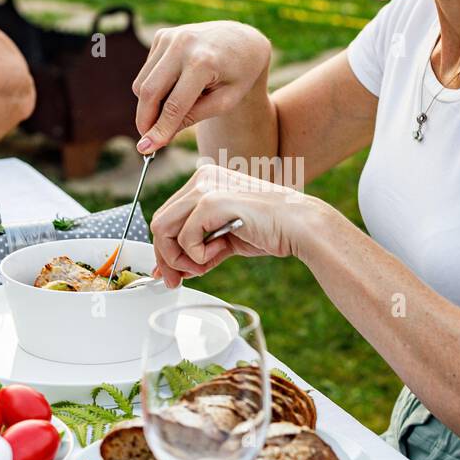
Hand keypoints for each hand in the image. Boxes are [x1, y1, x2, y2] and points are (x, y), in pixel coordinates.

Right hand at [131, 21, 270, 151]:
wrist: (243, 40)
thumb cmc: (238, 75)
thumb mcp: (224, 102)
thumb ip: (190, 118)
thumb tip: (155, 140)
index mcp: (203, 62)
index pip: (174, 105)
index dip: (159, 130)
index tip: (146, 149)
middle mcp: (183, 44)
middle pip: (150, 91)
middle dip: (145, 120)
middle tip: (147, 140)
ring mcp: (170, 37)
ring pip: (143, 82)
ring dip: (149, 104)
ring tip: (173, 110)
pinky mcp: (162, 35)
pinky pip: (147, 71)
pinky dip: (155, 86)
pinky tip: (177, 85)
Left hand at [149, 162, 321, 285]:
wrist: (299, 226)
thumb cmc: (270, 230)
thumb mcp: (225, 238)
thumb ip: (198, 247)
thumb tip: (172, 270)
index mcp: (204, 180)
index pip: (167, 216)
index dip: (164, 249)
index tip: (170, 273)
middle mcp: (201, 178)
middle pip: (159, 223)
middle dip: (166, 258)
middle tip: (177, 280)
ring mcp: (204, 187)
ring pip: (163, 229)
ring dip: (180, 258)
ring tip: (203, 266)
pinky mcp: (210, 202)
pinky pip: (184, 238)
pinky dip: (198, 255)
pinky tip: (220, 252)